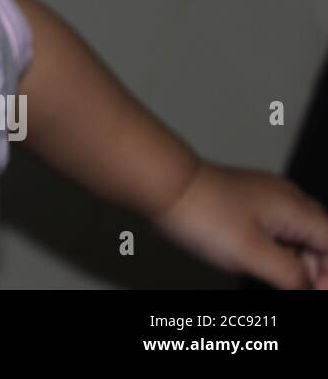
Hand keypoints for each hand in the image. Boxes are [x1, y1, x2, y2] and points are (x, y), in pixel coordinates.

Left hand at [151, 161, 327, 288]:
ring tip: (278, 281)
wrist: (164, 185)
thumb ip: (290, 274)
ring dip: (295, 261)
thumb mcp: (252, 253)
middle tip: (299, 290)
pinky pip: (274, 230)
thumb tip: (310, 287)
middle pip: (320, 239)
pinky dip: (276, 250)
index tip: (315, 291)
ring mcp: (265, 199)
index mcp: (296, 208)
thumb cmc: (204, 214)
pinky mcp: (245, 203)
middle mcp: (286, 199)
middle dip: (316, 269)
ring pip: (296, 235)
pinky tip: (261, 264)